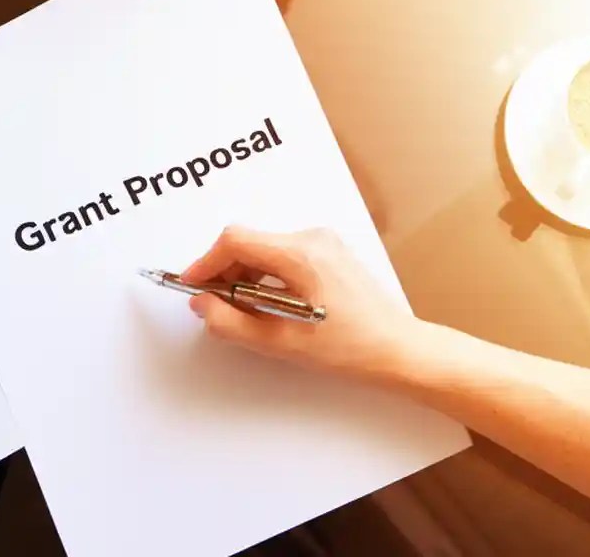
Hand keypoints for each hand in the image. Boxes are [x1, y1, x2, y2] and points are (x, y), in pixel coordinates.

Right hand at [182, 226, 430, 381]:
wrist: (398, 350)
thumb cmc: (352, 347)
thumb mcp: (281, 343)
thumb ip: (232, 322)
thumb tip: (202, 305)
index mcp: (301, 254)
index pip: (235, 241)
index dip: (206, 262)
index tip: (191, 284)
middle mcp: (313, 239)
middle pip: (248, 242)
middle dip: (224, 271)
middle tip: (213, 304)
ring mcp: (324, 243)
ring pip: (264, 248)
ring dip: (245, 275)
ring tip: (243, 311)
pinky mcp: (329, 253)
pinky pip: (283, 255)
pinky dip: (266, 275)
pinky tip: (267, 304)